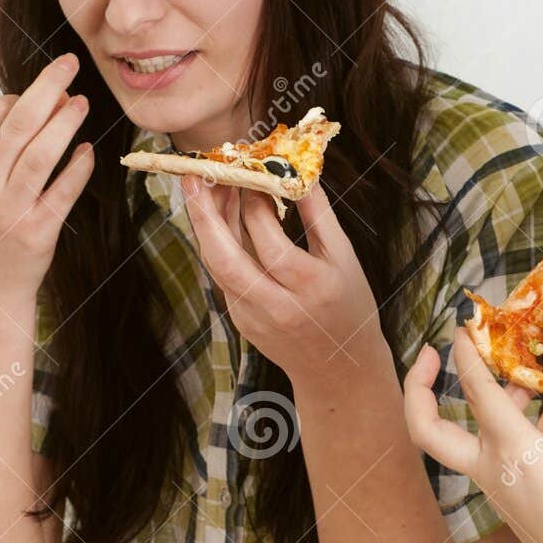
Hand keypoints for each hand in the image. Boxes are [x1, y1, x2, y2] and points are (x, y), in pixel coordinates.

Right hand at [0, 53, 92, 300]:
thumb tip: (37, 101)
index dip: (21, 97)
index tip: (46, 90)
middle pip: (18, 125)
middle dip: (47, 88)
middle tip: (70, 65)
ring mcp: (7, 211)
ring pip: (40, 154)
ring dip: (65, 122)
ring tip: (83, 103)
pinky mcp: (36, 232)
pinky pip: (63, 191)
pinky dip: (78, 168)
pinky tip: (88, 151)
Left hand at [182, 178, 388, 387]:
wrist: (338, 371)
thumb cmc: (349, 308)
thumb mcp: (346, 260)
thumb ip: (319, 216)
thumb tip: (297, 171)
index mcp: (311, 288)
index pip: (270, 242)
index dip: (256, 206)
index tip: (254, 175)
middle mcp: (276, 307)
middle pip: (226, 259)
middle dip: (204, 215)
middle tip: (192, 174)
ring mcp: (252, 318)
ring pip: (216, 265)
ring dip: (206, 225)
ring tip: (204, 187)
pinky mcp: (240, 321)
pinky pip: (222, 275)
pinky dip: (218, 242)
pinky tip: (221, 216)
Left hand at [405, 329, 542, 542]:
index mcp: (511, 452)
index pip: (474, 390)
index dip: (466, 352)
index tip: (464, 325)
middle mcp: (491, 468)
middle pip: (426, 429)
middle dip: (418, 389)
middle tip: (433, 355)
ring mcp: (496, 486)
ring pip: (465, 437)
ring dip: (486, 402)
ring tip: (526, 372)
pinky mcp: (511, 498)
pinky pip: (498, 452)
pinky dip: (517, 425)